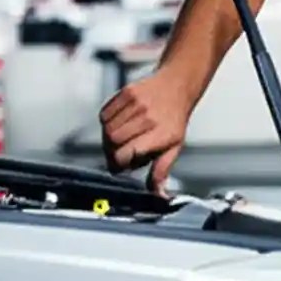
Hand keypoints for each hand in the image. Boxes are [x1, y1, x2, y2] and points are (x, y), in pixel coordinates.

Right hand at [99, 67, 193, 195]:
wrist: (177, 86)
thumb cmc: (174, 119)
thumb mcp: (174, 147)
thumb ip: (161, 171)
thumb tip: (157, 193)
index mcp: (161, 133)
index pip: (128, 153)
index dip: (120, 163)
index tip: (122, 166)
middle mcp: (149, 118)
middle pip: (113, 142)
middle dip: (112, 152)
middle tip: (120, 153)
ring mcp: (137, 104)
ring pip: (107, 129)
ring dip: (108, 138)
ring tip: (121, 139)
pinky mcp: (126, 93)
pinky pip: (104, 114)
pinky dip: (106, 122)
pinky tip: (119, 124)